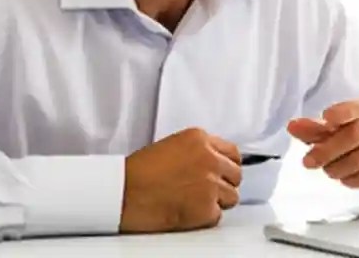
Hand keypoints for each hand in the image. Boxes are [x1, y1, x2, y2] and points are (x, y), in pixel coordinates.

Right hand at [119, 127, 241, 233]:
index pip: (233, 153)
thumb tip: (213, 164)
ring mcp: (210, 183)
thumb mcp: (171, 147)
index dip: (227, 166)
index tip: (223, 173)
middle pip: (236, 175)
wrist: (123, 192)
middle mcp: (209, 158)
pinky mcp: (206, 207)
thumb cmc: (137, 172)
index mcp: (199, 139)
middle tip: (206, 191)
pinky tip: (188, 213)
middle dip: (224, 184)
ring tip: (194, 203)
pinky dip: (205, 218)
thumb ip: (197, 152)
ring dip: (216, 202)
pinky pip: (217, 216)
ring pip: (231, 197)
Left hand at [287, 99, 358, 198]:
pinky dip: (349, 180)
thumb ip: (316, 129)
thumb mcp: (340, 132)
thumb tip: (291, 126)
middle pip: (355, 135)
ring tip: (329, 170)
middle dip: (327, 150)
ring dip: (336, 167)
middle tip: (307, 161)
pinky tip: (345, 177)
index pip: (357, 107)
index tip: (325, 118)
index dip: (342, 112)